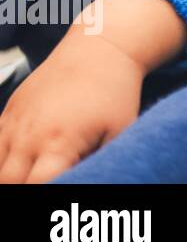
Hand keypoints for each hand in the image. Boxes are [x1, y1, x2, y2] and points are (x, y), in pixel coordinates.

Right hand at [0, 34, 145, 182]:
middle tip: (44, 182)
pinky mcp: (9, 111)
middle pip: (9, 182)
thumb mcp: (120, 131)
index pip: (37, 187)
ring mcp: (15, 122)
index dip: (47, 192)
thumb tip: (92, 179)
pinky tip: (20, 162)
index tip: (59, 188)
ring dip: (10, 177)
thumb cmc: (114, 91)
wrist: (100, 48)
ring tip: (31, 176)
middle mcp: (30, 135)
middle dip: (24, 188)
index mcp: (59, 143)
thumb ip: (101, 162)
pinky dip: (2, 158)